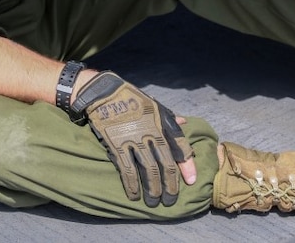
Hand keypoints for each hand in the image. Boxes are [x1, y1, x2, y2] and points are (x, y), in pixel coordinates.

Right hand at [70, 71, 193, 207]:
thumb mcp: (154, 104)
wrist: (103, 92)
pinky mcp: (116, 145)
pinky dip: (132, 185)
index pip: (180, 147)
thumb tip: (185, 123)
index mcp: (161, 123)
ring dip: (152, 189)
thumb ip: (169, 117)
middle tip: (169, 200)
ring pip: (148, 170)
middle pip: (165, 164)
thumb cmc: (131, 98)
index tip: (191, 181)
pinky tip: (134, 195)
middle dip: (169, 185)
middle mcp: (150, 133)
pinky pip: (127, 169)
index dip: (187, 166)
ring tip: (153, 202)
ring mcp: (133, 139)